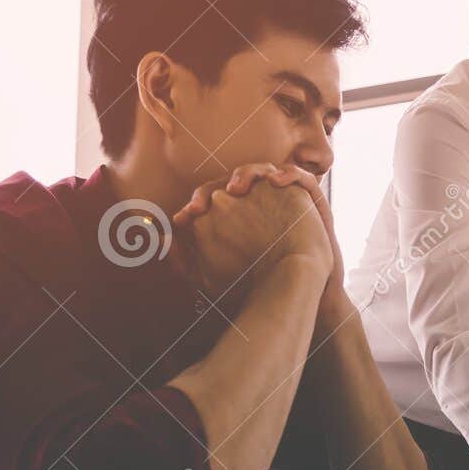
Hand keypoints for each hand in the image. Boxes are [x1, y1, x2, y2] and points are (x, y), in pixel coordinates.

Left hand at [174, 165, 330, 300]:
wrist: (299, 297)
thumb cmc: (259, 287)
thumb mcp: (215, 274)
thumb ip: (187, 260)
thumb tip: (160, 241)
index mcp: (236, 214)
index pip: (212, 196)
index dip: (196, 203)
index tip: (183, 219)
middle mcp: (257, 203)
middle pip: (232, 180)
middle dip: (214, 188)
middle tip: (203, 206)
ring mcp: (282, 200)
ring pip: (263, 172)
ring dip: (248, 174)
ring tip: (236, 188)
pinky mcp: (309, 203)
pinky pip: (300, 178)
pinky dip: (289, 175)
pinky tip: (275, 183)